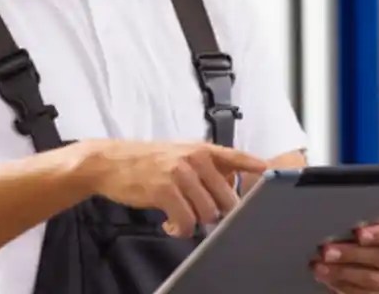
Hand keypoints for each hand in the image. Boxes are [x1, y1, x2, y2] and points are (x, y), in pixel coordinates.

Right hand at [76, 140, 267, 237]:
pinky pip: (186, 221)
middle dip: (218, 214)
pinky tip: (169, 224)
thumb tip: (228, 189)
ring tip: (178, 217)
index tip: (268, 172)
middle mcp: (194, 158)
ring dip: (195, 222)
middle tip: (199, 215)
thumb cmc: (146, 161)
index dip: (253, 166)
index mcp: (200, 149)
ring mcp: (180, 173)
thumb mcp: (178, 153)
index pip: (235, 156)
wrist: (110, 162)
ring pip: (207, 213)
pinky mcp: (165, 190)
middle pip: (226, 198)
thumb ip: (204, 166)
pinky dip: (179, 229)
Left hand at [310, 205, 378, 292]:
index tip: (358, 232)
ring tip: (319, 264)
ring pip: (375, 278)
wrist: (361, 248)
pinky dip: (343, 285)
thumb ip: (369, 202)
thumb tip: (348, 188)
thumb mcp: (368, 209)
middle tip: (326, 249)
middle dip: (352, 253)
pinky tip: (326, 276)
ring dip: (343, 271)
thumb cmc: (364, 222)